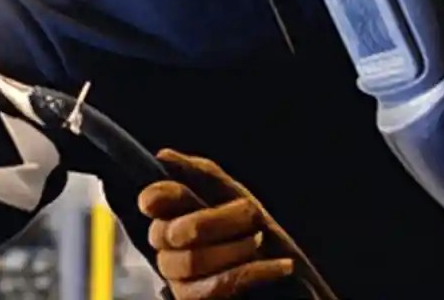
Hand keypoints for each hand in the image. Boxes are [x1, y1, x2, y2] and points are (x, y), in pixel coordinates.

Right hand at [138, 149, 336, 299]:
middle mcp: (167, 250)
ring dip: (237, 247)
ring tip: (259, 241)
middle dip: (220, 221)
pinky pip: (218, 287)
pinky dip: (256, 272)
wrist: (290, 282)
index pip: (152, 200)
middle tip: (250, 216)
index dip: (165, 196)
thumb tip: (164, 156)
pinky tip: (282, 266)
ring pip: (193, 260)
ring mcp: (178, 282)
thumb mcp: (234, 197)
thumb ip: (201, 176)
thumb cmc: (256, 233)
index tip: (189, 194)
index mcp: (171, 217)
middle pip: (175, 231)